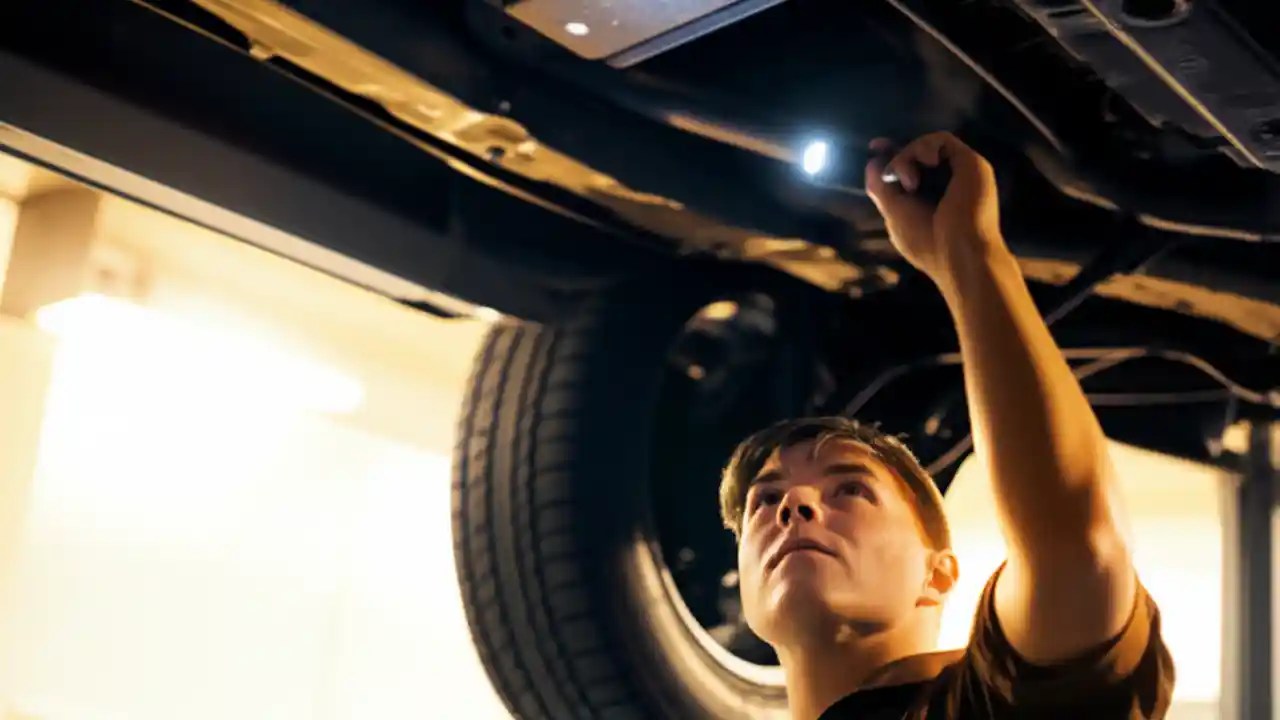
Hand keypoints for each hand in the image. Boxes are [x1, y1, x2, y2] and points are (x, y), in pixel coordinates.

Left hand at [864, 132, 1003, 284]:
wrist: (962, 255)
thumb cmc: (926, 242)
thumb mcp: (894, 214)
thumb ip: (880, 187)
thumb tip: (872, 162)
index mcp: (925, 197)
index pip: (908, 167)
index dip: (890, 153)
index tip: (875, 146)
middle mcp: (943, 183)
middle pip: (914, 155)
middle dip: (896, 157)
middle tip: (893, 175)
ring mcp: (957, 173)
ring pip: (925, 146)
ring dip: (907, 157)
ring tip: (911, 183)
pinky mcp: (970, 163)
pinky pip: (942, 139)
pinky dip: (926, 147)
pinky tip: (928, 164)